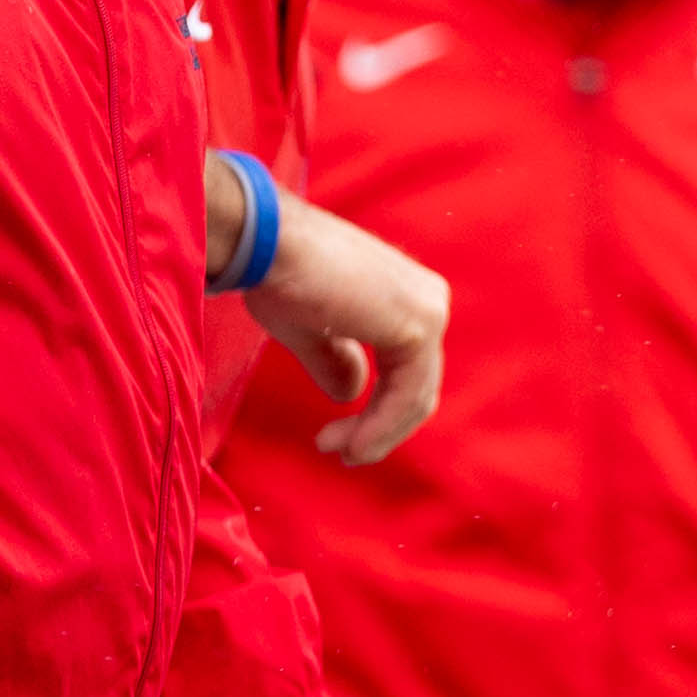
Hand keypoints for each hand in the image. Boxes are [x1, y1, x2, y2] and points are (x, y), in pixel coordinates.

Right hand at [249, 195, 446, 461]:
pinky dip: (380, 427)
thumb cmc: (278, 275)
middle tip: (337, 452)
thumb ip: (336, 361)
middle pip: (416, 390)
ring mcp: (429, 310)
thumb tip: (351, 392)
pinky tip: (352, 445)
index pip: (406, 376)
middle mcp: (429, 300)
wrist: (267, 244)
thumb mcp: (310, 332)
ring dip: (377, 435)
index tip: (332, 442)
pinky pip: (407, 395)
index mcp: (406, 298)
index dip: (374, 418)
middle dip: (377, 430)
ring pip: (414, 398)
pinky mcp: (419, 324)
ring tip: (339, 451)